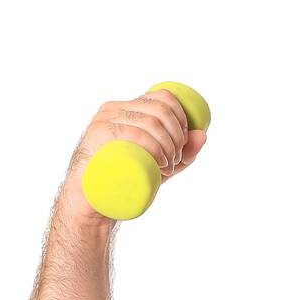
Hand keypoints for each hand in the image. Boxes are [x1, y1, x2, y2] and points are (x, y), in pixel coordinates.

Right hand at [58, 90, 207, 222]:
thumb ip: (183, 153)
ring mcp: (105, 120)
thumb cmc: (127, 181)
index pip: (163, 97)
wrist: (95, 201)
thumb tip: (203, 135)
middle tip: (175, 160)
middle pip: (161, 109)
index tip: (183, 143)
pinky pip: (134, 133)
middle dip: (177, 136)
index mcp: (128, 108)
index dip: (181, 117)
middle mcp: (115, 109)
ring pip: (150, 123)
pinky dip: (155, 149)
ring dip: (169, 146)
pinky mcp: (98, 135)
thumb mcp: (162, 164)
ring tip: (167, 167)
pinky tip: (160, 164)